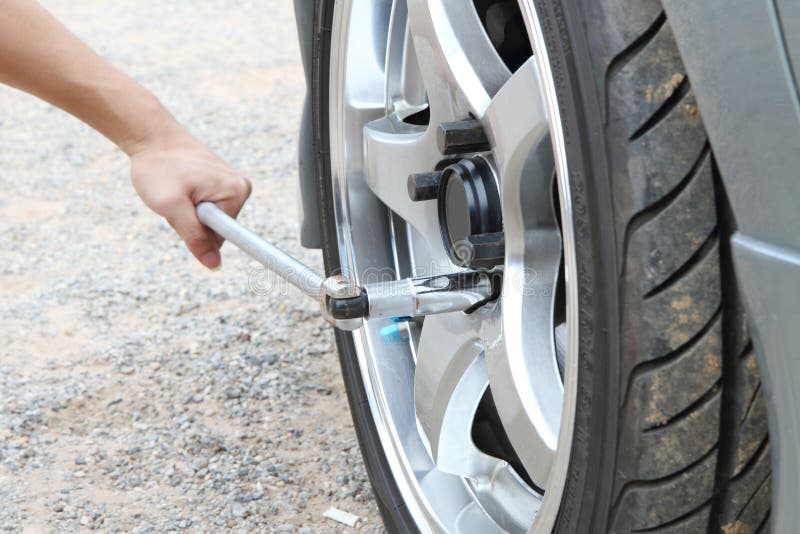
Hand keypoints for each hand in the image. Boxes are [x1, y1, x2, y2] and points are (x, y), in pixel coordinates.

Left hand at [130, 134, 251, 268]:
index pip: (223, 237)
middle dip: (191, 224)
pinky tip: (181, 189)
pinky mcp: (222, 185)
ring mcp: (232, 185)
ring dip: (188, 215)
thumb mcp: (172, 206)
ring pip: (209, 221)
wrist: (152, 137)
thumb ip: (194, 236)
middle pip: (216, 230)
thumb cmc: (159, 167)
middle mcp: (240, 188)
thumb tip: (214, 265)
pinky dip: (190, 206)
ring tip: (175, 193)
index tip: (185, 218)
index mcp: (236, 192)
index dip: (199, 235)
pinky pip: (207, 210)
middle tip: (174, 202)